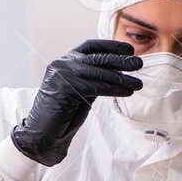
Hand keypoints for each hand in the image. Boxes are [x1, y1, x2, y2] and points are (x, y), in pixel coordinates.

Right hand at [11, 39, 142, 165]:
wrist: (42, 134)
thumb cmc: (62, 115)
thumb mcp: (81, 90)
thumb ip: (93, 78)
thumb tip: (119, 71)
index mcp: (64, 61)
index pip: (90, 46)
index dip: (111, 46)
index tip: (129, 49)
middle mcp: (62, 63)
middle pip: (97, 58)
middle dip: (120, 61)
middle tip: (138, 64)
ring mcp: (62, 74)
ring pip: (99, 73)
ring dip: (122, 79)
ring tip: (137, 83)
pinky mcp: (65, 87)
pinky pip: (96, 86)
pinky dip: (115, 89)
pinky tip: (127, 92)